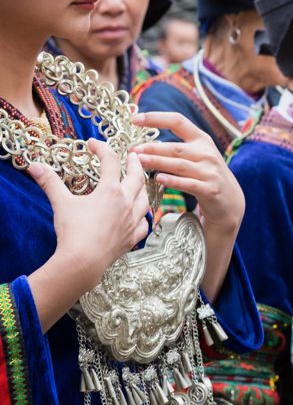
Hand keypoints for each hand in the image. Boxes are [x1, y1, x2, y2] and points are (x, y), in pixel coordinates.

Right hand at [27, 139, 149, 327]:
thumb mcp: (61, 203)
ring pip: (145, 198)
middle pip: (137, 177)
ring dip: (143, 188)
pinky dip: (145, 216)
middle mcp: (126, 203)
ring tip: (140, 183)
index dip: (102, 149)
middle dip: (136, 164)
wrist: (83, 261)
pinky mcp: (133, 236)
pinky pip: (145, 223)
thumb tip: (35, 166)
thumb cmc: (73, 232)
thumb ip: (50, 183)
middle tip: (134, 156)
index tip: (94, 143)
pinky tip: (142, 215)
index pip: (111, 162)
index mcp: (110, 191)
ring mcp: (133, 220)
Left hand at [131, 112, 244, 232]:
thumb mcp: (198, 155)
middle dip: (152, 148)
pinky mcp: (210, 189)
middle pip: (175, 147)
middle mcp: (207, 153)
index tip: (135, 119)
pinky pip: (188, 184)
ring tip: (139, 162)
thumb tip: (144, 143)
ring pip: (179, 165)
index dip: (156, 118)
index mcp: (202, 139)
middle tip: (133, 149)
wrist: (230, 199)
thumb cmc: (205, 174)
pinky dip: (173, 181)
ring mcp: (210, 171)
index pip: (178, 121)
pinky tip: (159, 179)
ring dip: (158, 162)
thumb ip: (177, 147)